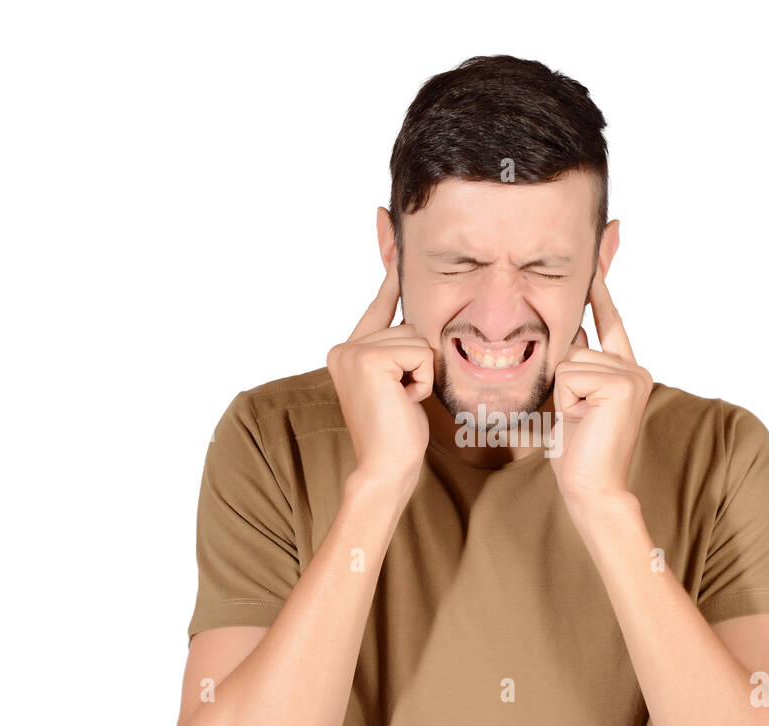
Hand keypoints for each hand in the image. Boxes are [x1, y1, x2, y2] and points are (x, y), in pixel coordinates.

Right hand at [326, 256, 434, 500]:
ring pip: (418, 338)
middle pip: (411, 323)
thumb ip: (404, 346)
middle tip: (403, 396)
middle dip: (421, 360)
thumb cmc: (402, 431)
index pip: (380, 296)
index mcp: (351, 347)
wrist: (388, 467)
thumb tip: (421, 319)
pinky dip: (422, 379)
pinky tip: (404, 400)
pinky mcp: (368, 359)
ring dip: (423, 372)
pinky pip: (420, 352)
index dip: (387, 258)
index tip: (385, 216)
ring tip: (403, 400)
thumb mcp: (405, 379)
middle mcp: (345, 344)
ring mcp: (353, 350)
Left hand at [549, 267, 652, 510]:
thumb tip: (571, 329)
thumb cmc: (576, 450)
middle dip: (564, 380)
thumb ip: (576, 361)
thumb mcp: (570, 397)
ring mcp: (632, 373)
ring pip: (570, 359)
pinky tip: (582, 420)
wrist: (590, 487)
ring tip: (580, 421)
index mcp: (625, 369)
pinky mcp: (623, 382)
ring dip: (563, 393)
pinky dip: (566, 400)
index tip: (611, 231)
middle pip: (574, 343)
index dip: (604, 277)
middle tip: (578, 417)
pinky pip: (571, 373)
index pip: (609, 316)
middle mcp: (634, 366)